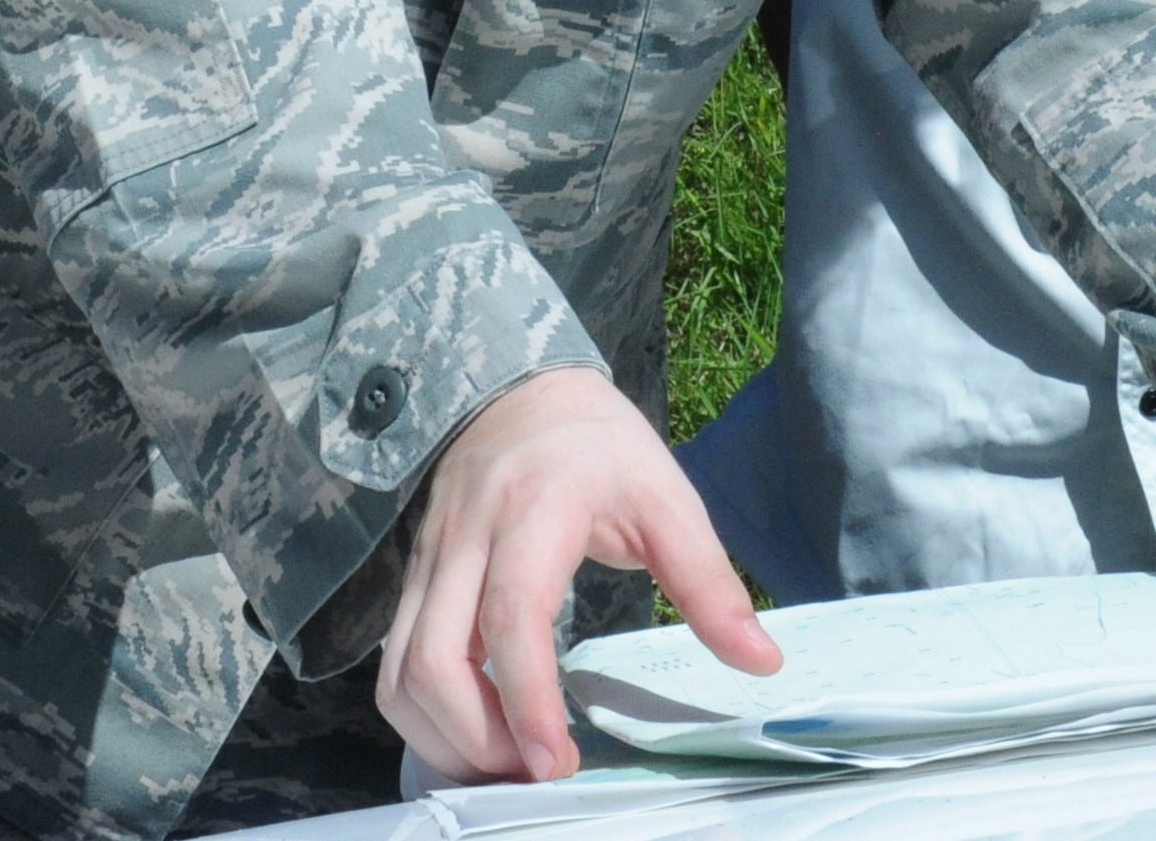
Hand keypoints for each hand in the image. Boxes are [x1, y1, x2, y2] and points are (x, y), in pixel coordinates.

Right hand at [375, 366, 778, 785]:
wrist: (518, 385)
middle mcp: (466, 539)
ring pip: (399, 672)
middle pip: (432, 661)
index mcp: (534, 511)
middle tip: (535, 771)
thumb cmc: (600, 446)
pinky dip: (425, 713)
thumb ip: (709, 582)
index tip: (557, 761)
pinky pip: (395, 662)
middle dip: (475, 738)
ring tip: (506, 762)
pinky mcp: (413, 579)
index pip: (512, 616)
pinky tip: (476, 732)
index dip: (528, 699)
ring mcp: (428, 561)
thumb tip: (760, 662)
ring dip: (441, 736)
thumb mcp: (667, 497)